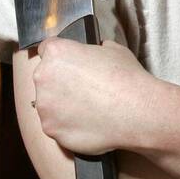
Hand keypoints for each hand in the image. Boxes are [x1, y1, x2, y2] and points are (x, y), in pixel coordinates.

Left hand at [32, 37, 155, 154]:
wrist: (136, 111)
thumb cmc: (126, 78)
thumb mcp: (113, 49)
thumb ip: (95, 50)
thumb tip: (97, 52)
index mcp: (57, 53)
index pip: (47, 49)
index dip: (61, 57)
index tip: (70, 65)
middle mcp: (43, 76)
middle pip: (45, 77)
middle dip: (60, 82)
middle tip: (83, 89)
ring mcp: (44, 105)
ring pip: (49, 103)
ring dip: (62, 105)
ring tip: (87, 109)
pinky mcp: (50, 128)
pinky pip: (55, 125)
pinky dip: (67, 125)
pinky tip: (87, 123)